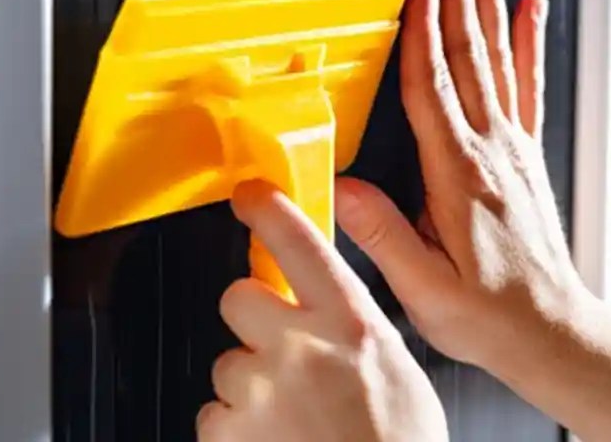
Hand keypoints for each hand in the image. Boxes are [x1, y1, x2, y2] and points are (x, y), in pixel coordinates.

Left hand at [198, 181, 446, 441]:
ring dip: (249, 389)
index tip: (250, 194)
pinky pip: (215, 417)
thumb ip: (355, 330)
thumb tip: (329, 314)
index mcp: (350, 323)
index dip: (269, 209)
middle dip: (252, 320)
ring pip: (228, 366)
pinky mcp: (228, 433)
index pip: (301, 242)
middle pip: (239, 296)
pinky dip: (236, 432)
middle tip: (279, 353)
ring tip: (293, 422)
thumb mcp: (395, 369)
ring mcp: (259, 389)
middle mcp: (299, 346)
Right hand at [335, 0, 590, 375]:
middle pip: (470, 51)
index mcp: (457, 175)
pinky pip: (527, 85)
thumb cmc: (487, 316)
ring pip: (499, 56)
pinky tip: (530, 7)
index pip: (434, 85)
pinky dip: (528, 42)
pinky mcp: (525, 155)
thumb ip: (383, 234)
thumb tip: (344, 187)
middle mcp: (491, 149)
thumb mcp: (423, 289)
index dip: (425, 26)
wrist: (553, 331)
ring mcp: (513, 148)